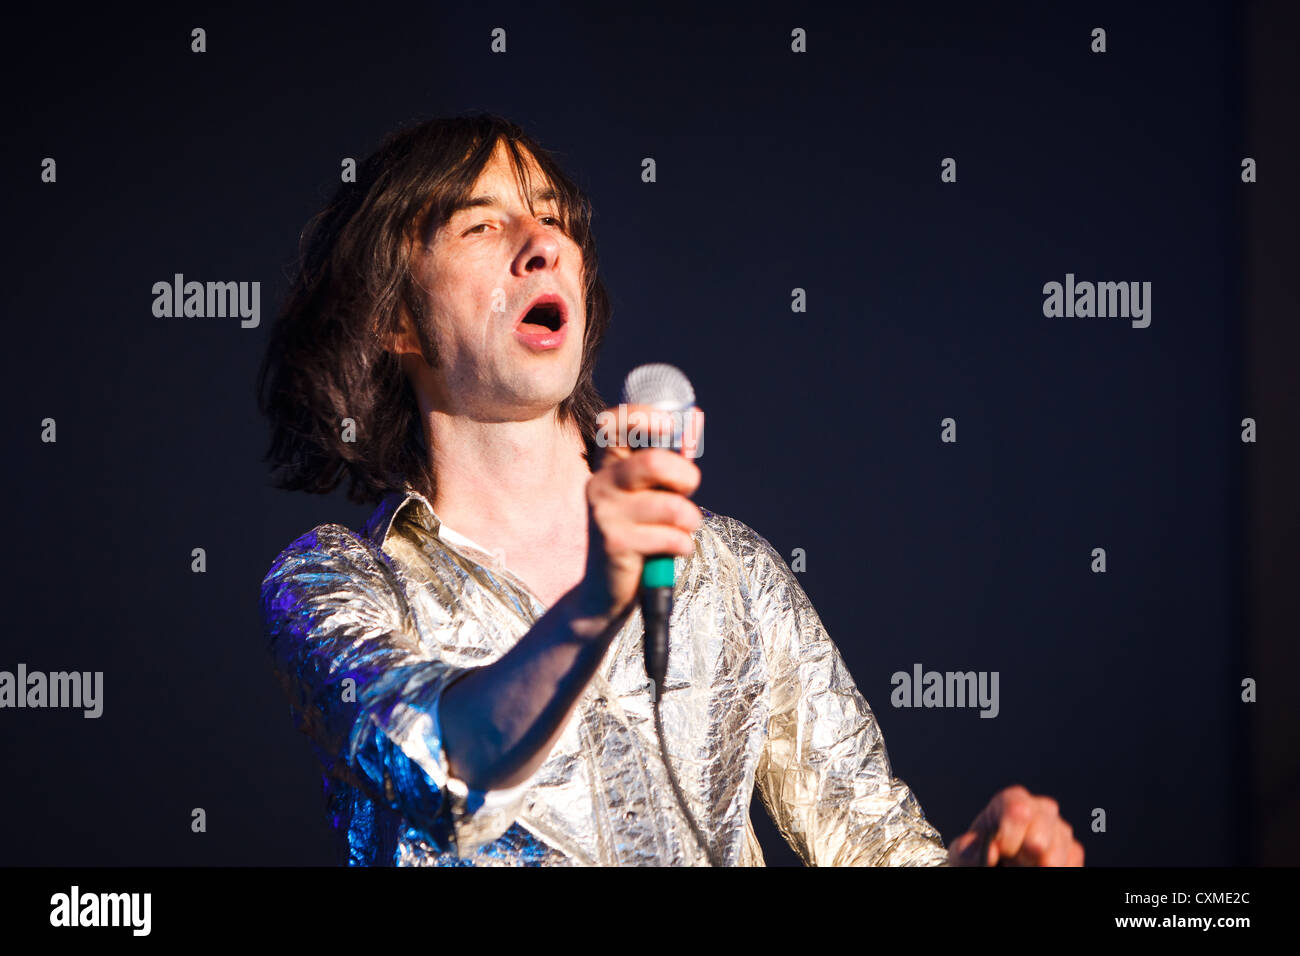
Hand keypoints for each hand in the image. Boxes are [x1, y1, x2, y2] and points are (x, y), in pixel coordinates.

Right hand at [574, 404, 704, 624]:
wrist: (605, 590)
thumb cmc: (638, 532)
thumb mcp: (654, 490)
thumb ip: (672, 456)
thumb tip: (695, 416)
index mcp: (607, 464)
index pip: (614, 422)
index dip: (645, 415)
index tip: (670, 425)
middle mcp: (600, 483)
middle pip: (655, 462)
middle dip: (686, 478)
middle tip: (688, 492)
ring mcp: (604, 513)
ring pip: (671, 506)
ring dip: (689, 520)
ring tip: (680, 528)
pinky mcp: (615, 543)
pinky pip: (671, 537)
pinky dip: (682, 545)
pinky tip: (669, 550)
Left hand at [948, 785, 1083, 866]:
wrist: (996, 863)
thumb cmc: (978, 854)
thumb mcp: (964, 853)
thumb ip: (968, 850)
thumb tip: (990, 850)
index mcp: (1012, 801)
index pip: (1019, 807)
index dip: (1010, 832)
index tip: (1002, 849)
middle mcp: (1041, 809)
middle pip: (1043, 829)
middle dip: (1027, 852)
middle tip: (1013, 861)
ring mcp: (1060, 829)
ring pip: (1060, 848)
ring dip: (1040, 865)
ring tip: (1023, 866)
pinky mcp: (1072, 850)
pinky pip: (1072, 860)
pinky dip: (1057, 869)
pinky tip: (1038, 868)